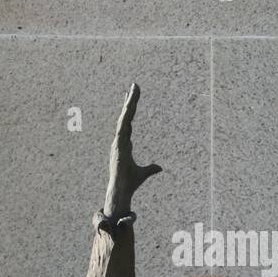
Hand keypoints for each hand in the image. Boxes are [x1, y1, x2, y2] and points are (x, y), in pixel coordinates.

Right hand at [103, 84, 161, 217]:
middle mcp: (119, 140)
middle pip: (125, 116)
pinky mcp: (118, 147)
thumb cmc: (129, 182)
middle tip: (135, 85)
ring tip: (133, 90)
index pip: (127, 121)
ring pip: (124, 119)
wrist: (121, 192)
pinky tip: (128, 109)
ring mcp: (118, 143)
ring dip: (128, 105)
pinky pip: (122, 129)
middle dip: (130, 100)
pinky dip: (124, 119)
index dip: (129, 108)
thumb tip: (159, 167)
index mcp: (124, 143)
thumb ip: (151, 169)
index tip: (130, 95)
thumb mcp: (144, 173)